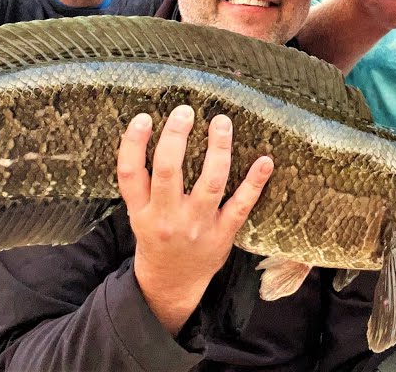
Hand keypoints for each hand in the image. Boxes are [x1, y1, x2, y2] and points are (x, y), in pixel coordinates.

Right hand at [118, 105, 273, 333]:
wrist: (171, 282)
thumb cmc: (156, 236)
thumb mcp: (137, 213)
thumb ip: (141, 181)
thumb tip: (152, 129)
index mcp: (141, 210)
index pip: (130, 173)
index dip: (134, 143)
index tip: (144, 117)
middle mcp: (166, 217)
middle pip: (168, 171)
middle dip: (177, 137)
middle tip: (186, 112)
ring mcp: (197, 225)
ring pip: (209, 182)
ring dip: (218, 149)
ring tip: (221, 123)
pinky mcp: (223, 233)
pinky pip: (241, 205)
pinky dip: (255, 182)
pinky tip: (265, 160)